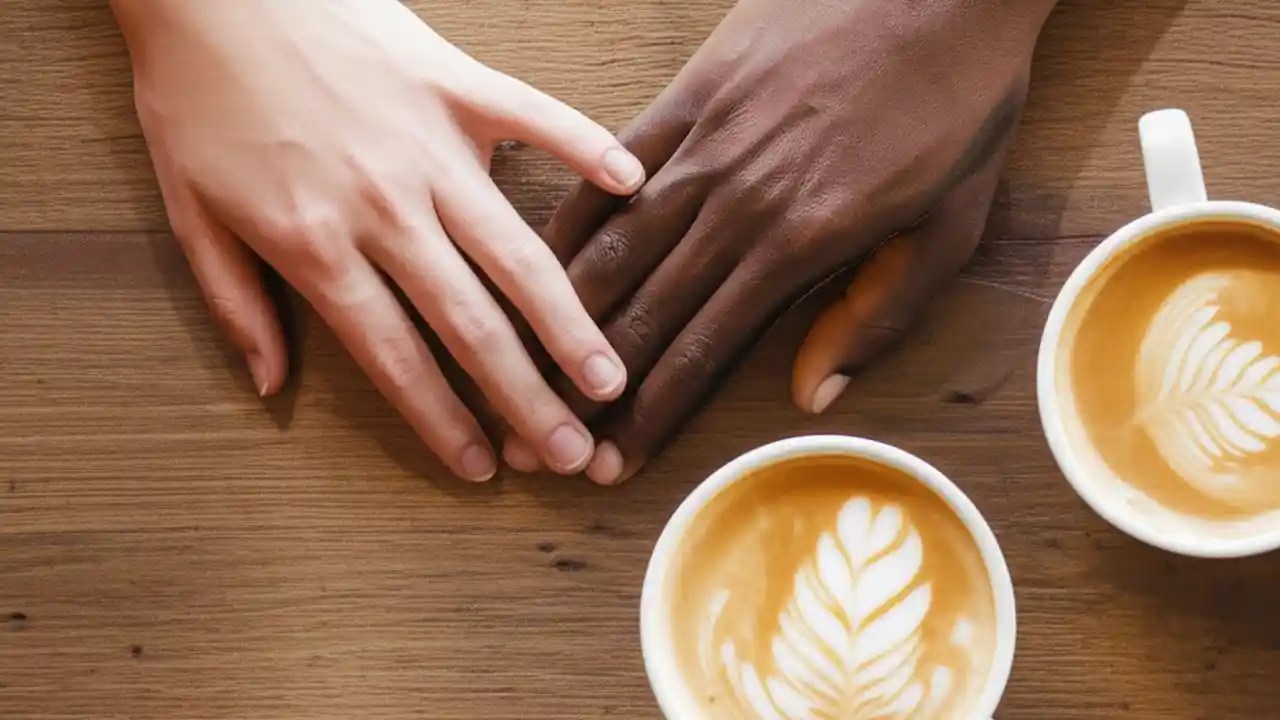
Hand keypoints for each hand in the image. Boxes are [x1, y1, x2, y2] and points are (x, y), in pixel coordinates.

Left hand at [112, 0, 645, 479]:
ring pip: (515, 251)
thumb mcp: (189, 209)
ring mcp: (429, 145)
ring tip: (611, 375)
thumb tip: (270, 383)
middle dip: (527, 399)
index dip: (443, 420)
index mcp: (317, 244)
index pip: (396, 357)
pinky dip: (585, 150)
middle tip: (573, 452)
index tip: (483, 466)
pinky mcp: (456, 84)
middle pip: (471, 324)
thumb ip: (235, 304)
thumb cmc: (196, 94)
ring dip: (569, 321)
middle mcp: (386, 208)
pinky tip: (630, 188)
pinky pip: (536, 119)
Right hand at [504, 0, 1057, 482]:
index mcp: (804, 242)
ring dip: (566, 311)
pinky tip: (543, 254)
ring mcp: (709, 142)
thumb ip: (879, 314)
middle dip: (590, 384)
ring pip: (620, 244)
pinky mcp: (694, 89)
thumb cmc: (960, 102)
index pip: (703, 349)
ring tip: (523, 365)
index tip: (610, 460)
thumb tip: (816, 394)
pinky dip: (578, 213)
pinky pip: (617, 161)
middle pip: (646, 310)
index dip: (651, 413)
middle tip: (544, 436)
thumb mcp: (951, 227)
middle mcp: (740, 201)